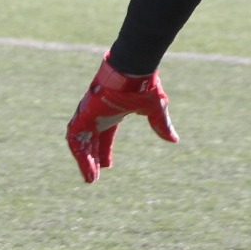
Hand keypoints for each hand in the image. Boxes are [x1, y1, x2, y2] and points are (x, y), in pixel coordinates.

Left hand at [66, 56, 178, 182]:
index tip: (107, 166)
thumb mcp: (155, 110)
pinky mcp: (84, 114)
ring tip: (90, 179)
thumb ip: (161, 125)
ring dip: (85, 160)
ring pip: (81, 142)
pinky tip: (86, 169)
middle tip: (94, 177)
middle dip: (92, 158)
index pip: (105, 135)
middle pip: (91, 141)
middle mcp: (98, 113)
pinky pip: (76, 139)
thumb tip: (174, 139)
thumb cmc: (144, 86)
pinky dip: (80, 155)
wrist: (133, 70)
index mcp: (112, 112)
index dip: (105, 151)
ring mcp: (89, 113)